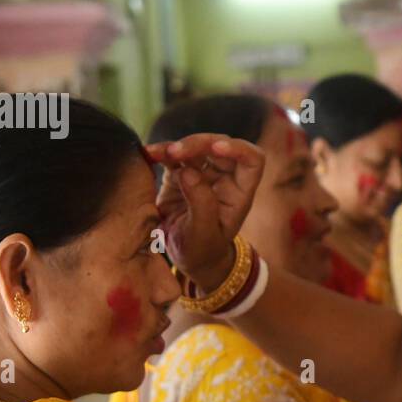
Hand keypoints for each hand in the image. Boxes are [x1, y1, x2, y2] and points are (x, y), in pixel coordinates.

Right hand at [144, 134, 265, 291]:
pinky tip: (149, 152)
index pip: (252, 160)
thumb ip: (201, 204)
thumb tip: (188, 171)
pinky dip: (161, 152)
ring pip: (196, 147)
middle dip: (199, 144)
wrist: (186, 257)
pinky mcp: (181, 175)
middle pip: (219, 147)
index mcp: (239, 193)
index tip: (216, 147)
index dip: (238, 148)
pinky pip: (174, 157)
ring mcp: (204, 175)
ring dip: (178, 146)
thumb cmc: (202, 251)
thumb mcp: (203, 235)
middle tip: (175, 152)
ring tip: (159, 153)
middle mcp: (225, 179)